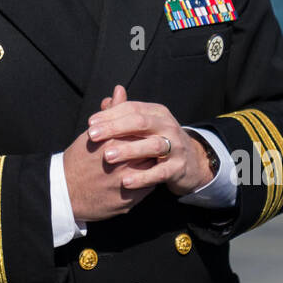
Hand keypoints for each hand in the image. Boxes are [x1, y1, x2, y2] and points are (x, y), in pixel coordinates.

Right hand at [63, 100, 155, 221]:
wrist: (65, 193)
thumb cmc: (79, 159)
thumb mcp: (92, 133)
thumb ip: (110, 113)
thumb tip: (120, 90)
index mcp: (112, 142)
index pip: (141, 131)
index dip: (145, 131)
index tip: (146, 131)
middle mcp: (120, 162)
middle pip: (150, 149)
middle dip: (152, 146)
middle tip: (152, 145)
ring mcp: (125, 183)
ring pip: (152, 169)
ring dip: (153, 164)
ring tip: (149, 160)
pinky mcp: (128, 201)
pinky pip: (148, 188)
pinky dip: (149, 181)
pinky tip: (143, 176)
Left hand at [87, 87, 214, 196]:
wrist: (191, 163)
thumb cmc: (158, 141)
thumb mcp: (144, 127)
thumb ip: (124, 114)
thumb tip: (106, 100)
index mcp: (157, 113)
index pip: (131, 108)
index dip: (110, 115)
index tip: (90, 124)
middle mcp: (167, 125)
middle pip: (140, 122)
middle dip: (115, 128)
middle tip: (93, 137)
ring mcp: (176, 146)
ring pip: (152, 145)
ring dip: (129, 150)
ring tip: (107, 157)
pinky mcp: (179, 167)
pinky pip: (160, 172)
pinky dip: (143, 177)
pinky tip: (125, 182)